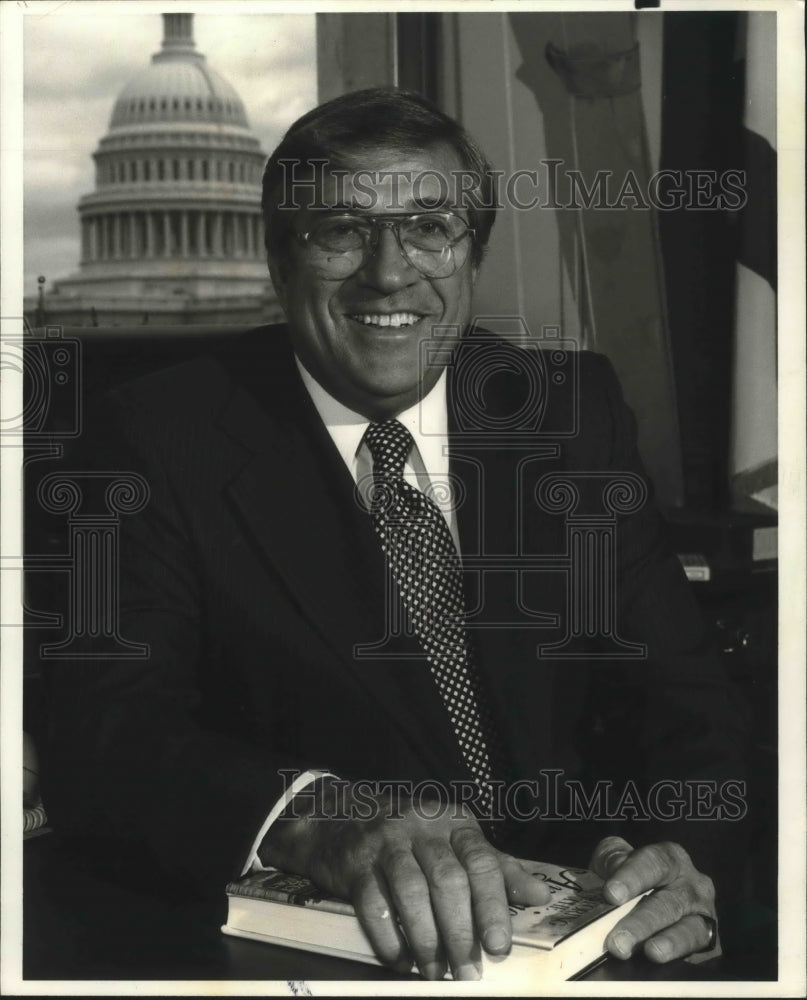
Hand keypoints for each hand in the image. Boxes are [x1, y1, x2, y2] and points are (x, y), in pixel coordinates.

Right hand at [260, 777, 550, 979]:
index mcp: (454, 823)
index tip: (498, 947)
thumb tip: (541, 895)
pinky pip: (372, 901)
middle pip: (447, 879)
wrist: (340, 816)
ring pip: (410, 891)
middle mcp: (421, 828)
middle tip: (468, 972)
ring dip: (426, 938)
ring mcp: (386, 843)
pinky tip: (399, 959)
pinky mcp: (355, 863)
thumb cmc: (411, 835)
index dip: (492, 906)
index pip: (481, 861)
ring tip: (436, 972)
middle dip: (460, 931)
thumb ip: (496, 867)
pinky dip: (387, 936)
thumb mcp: (456, 840)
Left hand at [590, 836, 718, 963]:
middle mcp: (693, 884)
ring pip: (689, 930)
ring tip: (651, 953)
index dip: (632, 877)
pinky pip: (698, 954)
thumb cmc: (627, 879)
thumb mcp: (614, 861)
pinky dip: (680, 960)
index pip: (654, 863)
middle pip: (669, 902)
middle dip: (642, 922)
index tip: (611, 894)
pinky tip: (662, 967)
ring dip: (668, 943)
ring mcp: (704, 916)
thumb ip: (610, 861)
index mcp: (670, 858)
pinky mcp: (710, 945)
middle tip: (617, 941)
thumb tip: (611, 880)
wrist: (641, 904)